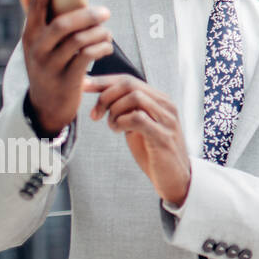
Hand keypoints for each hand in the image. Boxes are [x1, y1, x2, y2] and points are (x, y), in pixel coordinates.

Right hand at [19, 0, 113, 136]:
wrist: (47, 106)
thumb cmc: (49, 65)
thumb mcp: (38, 43)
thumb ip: (35, 18)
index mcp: (30, 35)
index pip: (36, 5)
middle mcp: (36, 49)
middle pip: (61, 25)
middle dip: (86, 15)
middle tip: (105, 11)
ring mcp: (50, 66)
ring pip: (77, 42)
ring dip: (98, 33)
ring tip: (107, 32)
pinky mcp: (66, 81)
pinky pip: (85, 58)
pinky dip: (100, 49)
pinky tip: (106, 46)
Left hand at [82, 73, 190, 206]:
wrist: (175, 178)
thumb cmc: (154, 153)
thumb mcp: (139, 127)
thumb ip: (128, 111)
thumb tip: (103, 99)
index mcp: (159, 100)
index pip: (128, 80)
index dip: (103, 81)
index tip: (83, 85)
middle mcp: (165, 105)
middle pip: (130, 84)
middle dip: (105, 96)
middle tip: (95, 114)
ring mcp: (166, 119)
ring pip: (134, 97)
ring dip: (114, 111)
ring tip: (113, 127)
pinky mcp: (163, 136)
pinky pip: (138, 118)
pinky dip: (122, 122)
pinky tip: (119, 131)